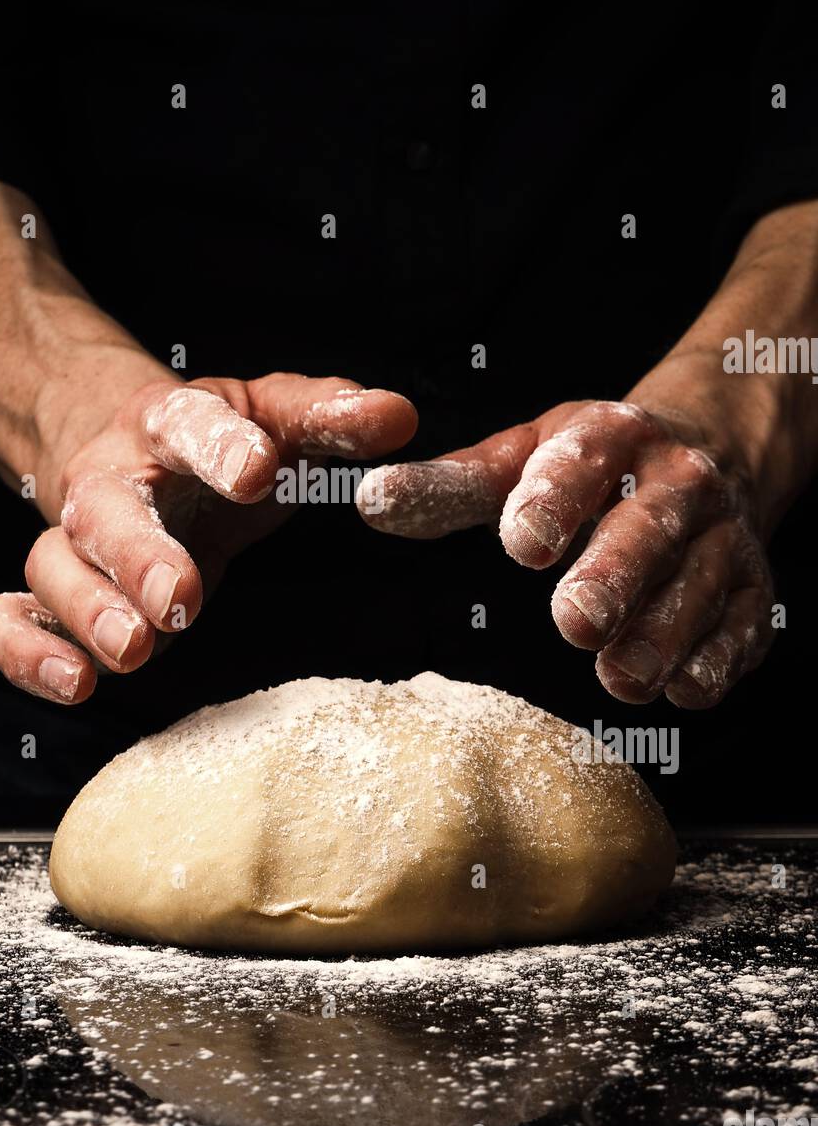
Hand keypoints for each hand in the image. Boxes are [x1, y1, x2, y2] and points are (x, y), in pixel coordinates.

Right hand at [0, 373, 415, 702]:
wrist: (129, 448)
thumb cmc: (218, 442)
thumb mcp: (274, 415)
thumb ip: (330, 417)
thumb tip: (398, 418)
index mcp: (170, 423)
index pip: (189, 424)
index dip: (223, 446)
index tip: (260, 470)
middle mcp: (112, 479)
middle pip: (107, 511)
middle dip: (139, 556)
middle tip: (179, 601)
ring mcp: (73, 538)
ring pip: (53, 567)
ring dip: (87, 612)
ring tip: (132, 653)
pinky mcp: (51, 593)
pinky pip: (6, 617)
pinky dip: (25, 652)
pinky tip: (72, 685)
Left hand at [357, 394, 774, 708]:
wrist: (713, 450)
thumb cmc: (594, 467)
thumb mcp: (522, 459)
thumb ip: (451, 486)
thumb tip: (372, 501)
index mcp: (610, 437)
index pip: (580, 463)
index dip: (551, 500)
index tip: (519, 541)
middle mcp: (675, 481)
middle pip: (648, 528)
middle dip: (614, 575)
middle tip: (574, 621)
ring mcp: (722, 535)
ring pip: (699, 584)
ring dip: (663, 633)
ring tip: (621, 677)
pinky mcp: (754, 588)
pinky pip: (744, 626)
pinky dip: (718, 658)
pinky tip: (685, 688)